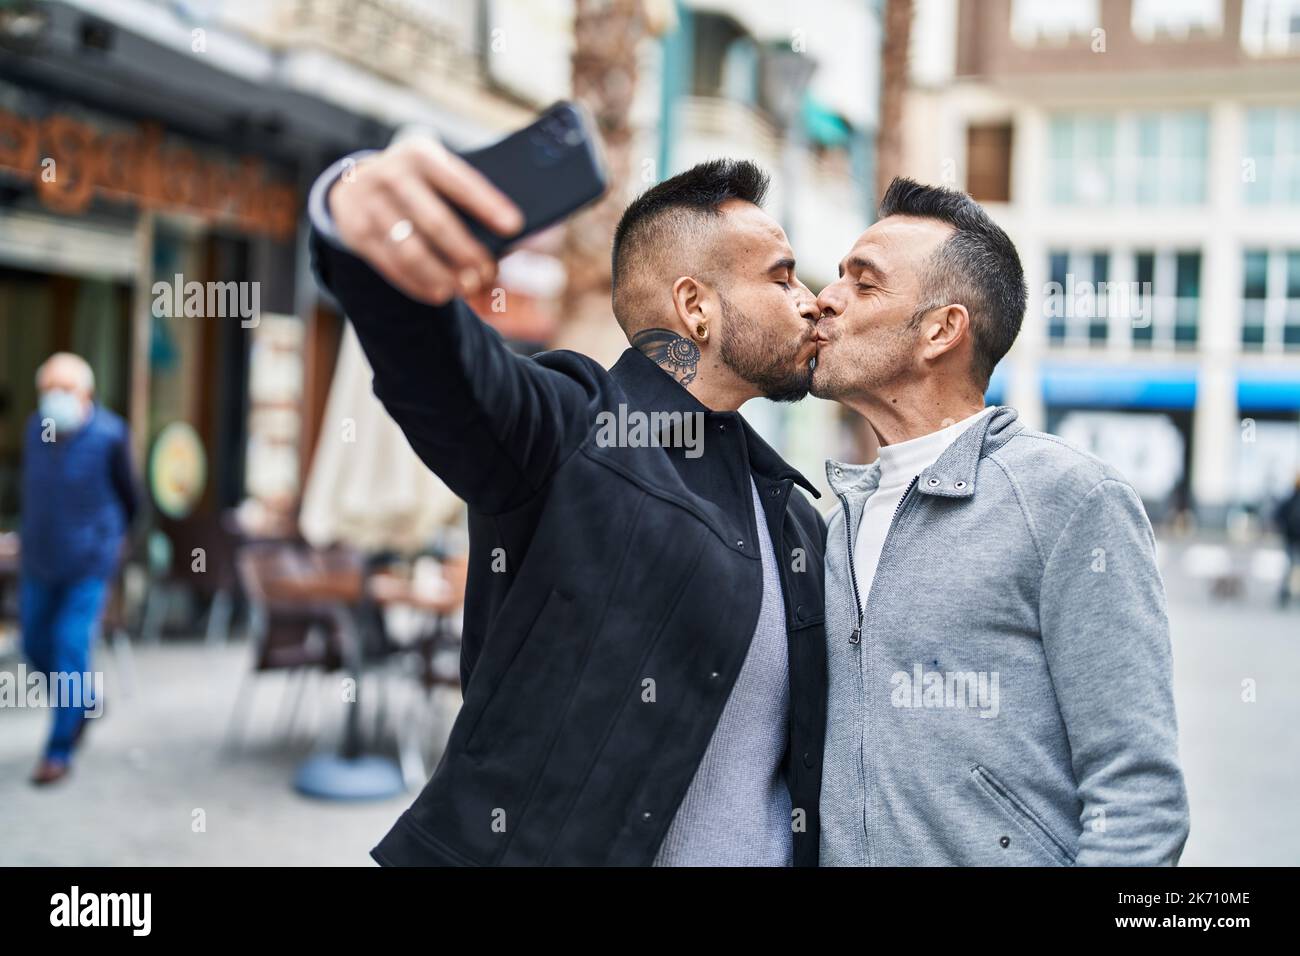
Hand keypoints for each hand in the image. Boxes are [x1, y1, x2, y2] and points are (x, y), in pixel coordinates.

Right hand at [328, 137, 523, 304]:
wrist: (355, 182)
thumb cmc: (416, 182)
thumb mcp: (434, 170)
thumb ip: (462, 194)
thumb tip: (507, 237)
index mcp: (420, 154)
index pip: (459, 181)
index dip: (487, 204)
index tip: (514, 226)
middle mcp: (391, 175)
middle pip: (436, 222)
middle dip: (466, 253)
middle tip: (488, 274)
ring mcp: (370, 204)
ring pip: (412, 251)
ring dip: (442, 275)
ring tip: (465, 289)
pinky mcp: (356, 231)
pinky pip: (392, 266)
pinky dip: (419, 284)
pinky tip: (440, 293)